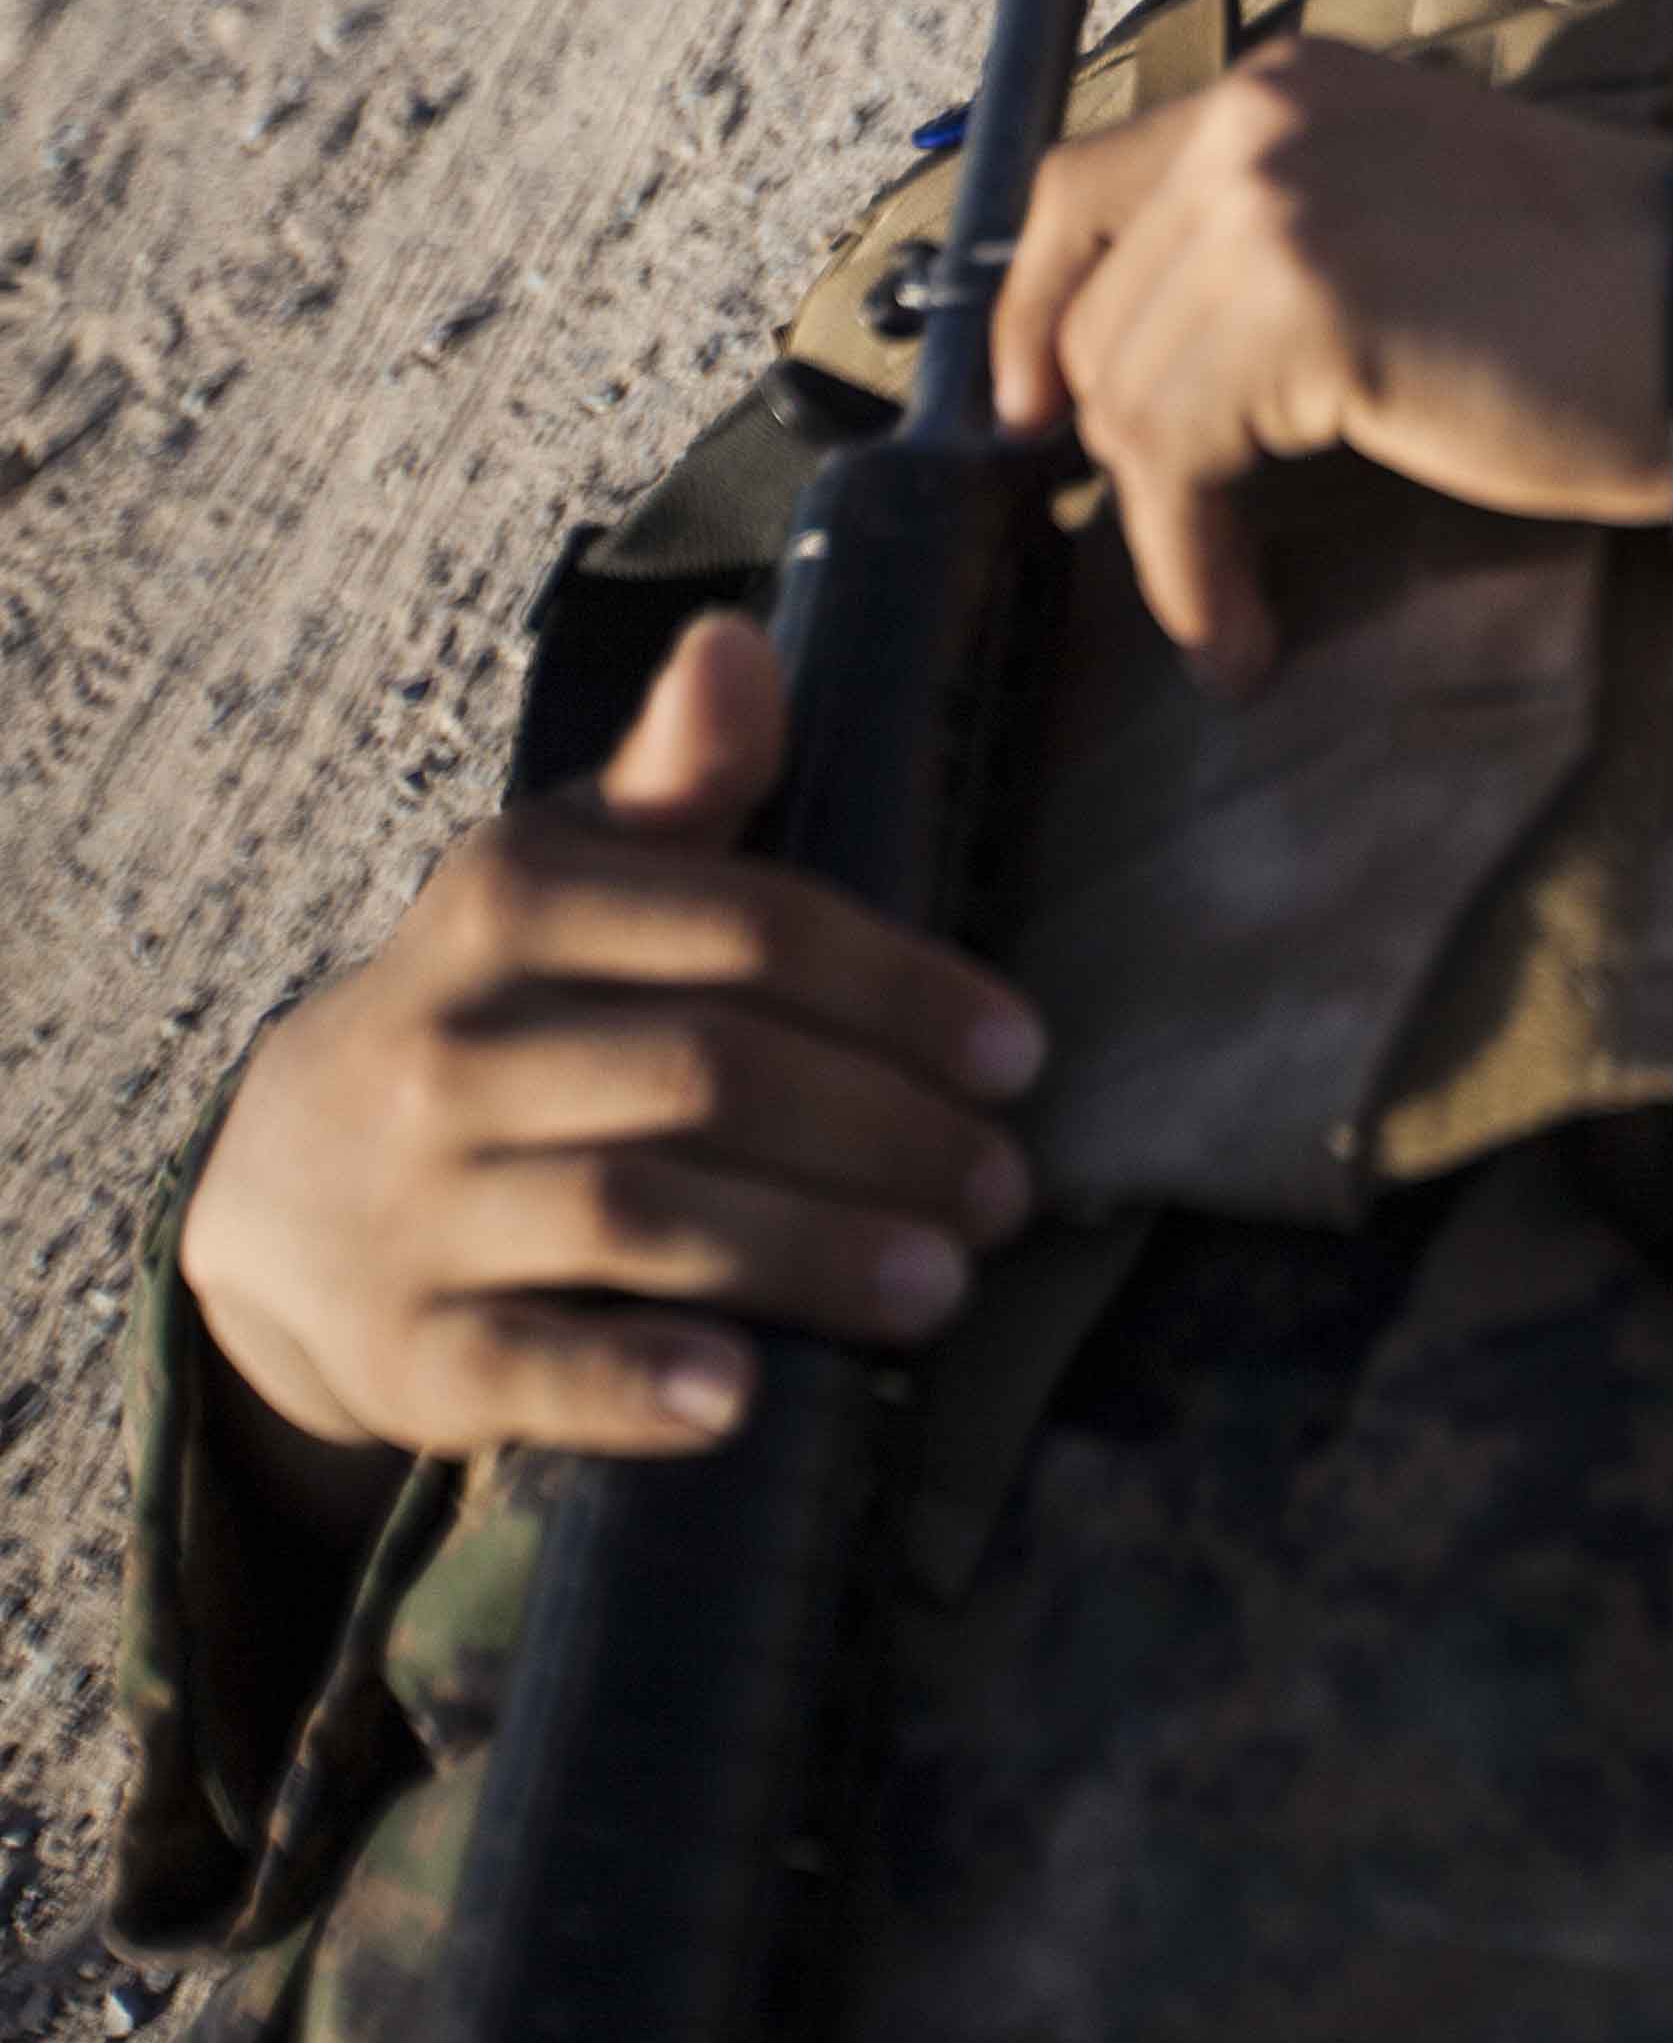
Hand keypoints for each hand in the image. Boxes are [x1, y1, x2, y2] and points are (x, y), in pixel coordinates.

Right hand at [179, 617, 1043, 1483]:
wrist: (283, 1181)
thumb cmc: (499, 1001)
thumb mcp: (568, 869)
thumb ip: (677, 773)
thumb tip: (737, 643)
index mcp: (513, 901)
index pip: (744, 931)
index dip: (896, 991)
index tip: (1019, 1054)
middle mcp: (453, 1045)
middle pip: (710, 1078)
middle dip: (882, 1133)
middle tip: (1006, 1188)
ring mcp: (419, 1203)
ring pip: (637, 1219)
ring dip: (807, 1254)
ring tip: (941, 1286)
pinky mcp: (403, 1350)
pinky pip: (525, 1368)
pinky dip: (633, 1383)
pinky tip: (745, 1398)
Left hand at [993, 49, 1672, 685]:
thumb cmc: (1607, 288)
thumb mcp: (1409, 211)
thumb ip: (1283, 238)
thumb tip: (1146, 352)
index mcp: (1287, 87)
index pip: (1077, 190)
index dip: (1030, 314)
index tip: (1032, 413)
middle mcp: (1258, 121)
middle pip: (1091, 312)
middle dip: (1117, 445)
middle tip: (1181, 542)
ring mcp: (1275, 207)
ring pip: (1126, 402)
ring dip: (1166, 532)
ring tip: (1229, 611)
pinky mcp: (1306, 311)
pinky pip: (1178, 469)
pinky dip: (1191, 572)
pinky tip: (1242, 630)